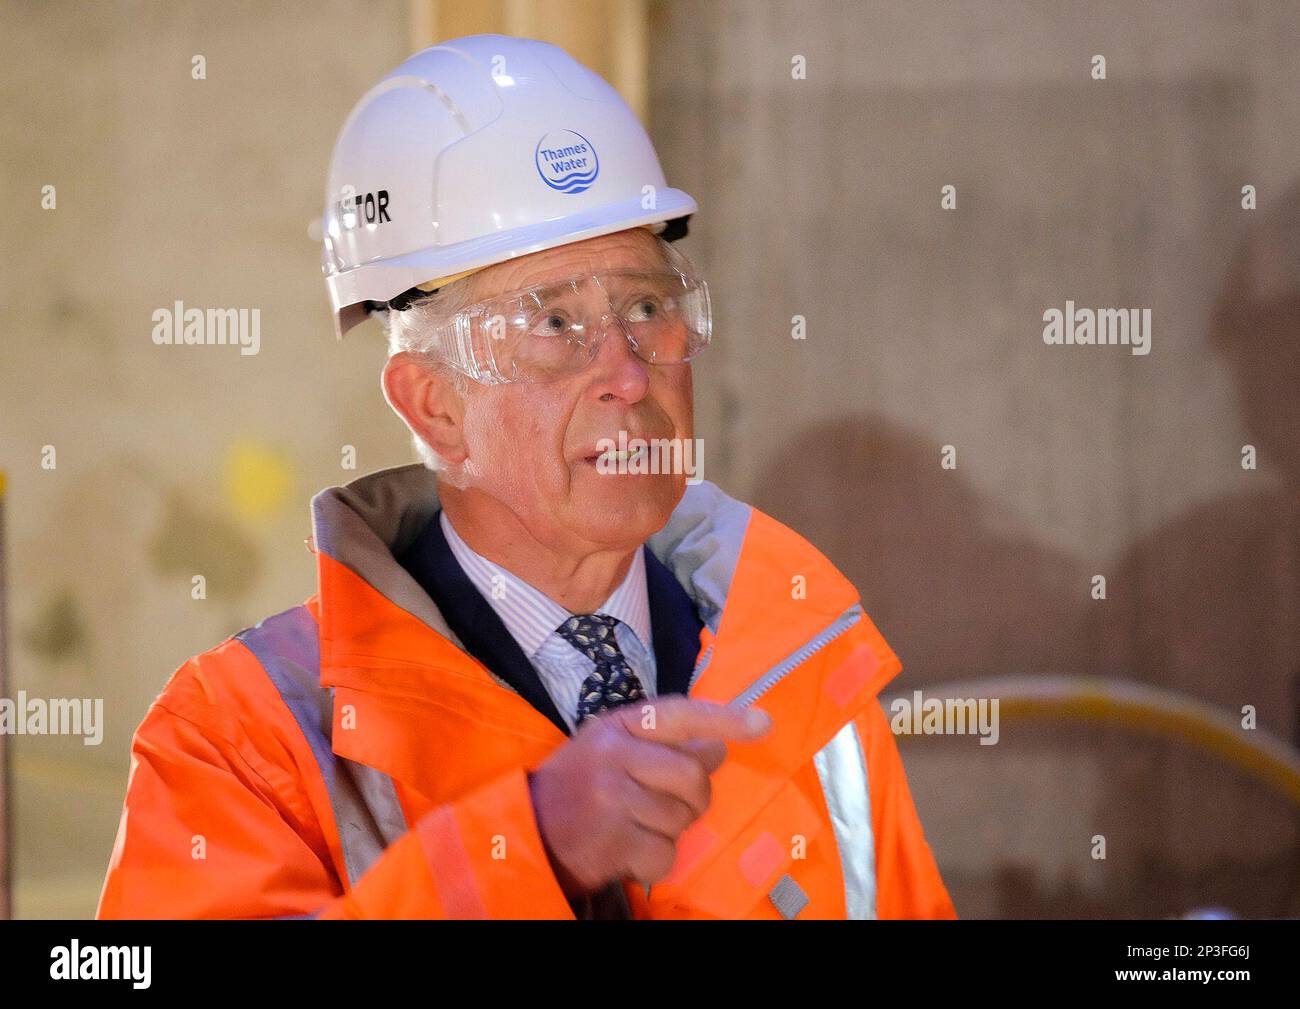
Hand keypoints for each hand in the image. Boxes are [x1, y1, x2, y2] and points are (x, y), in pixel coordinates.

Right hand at [528, 697, 771, 897]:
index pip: (679, 714)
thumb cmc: (578, 787)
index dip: (724, 718)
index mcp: (617, 727)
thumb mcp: (613, 750)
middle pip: (692, 775)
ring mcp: (612, 799)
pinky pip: (665, 854)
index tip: (763, 724)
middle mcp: (614, 756)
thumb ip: (662, 745)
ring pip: (680, 819)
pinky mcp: (612, 841)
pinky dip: (654, 862)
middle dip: (694, 798)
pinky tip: (628, 852)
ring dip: (668, 832)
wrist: (527, 832)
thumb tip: (720, 746)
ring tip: (636, 827)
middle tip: (672, 806)